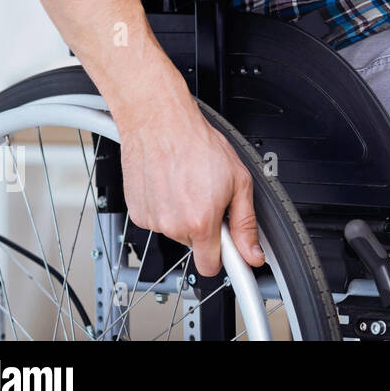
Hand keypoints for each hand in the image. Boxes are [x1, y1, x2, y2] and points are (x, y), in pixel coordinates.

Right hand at [112, 71, 263, 277]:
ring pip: (177, 232)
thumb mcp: (239, 181)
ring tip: (189, 184)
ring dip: (185, 215)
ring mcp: (152, 220)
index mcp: (200, 222)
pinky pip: (159, 220)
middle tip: (210, 197)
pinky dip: (166, 208)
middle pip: (196, 245)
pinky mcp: (137, 213)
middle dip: (206, 227)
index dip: (224, 258)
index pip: (211, 267)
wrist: (159, 123)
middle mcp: (173, 226)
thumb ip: (246, 223)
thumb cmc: (198, 145)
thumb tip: (253, 254)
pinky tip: (171, 185)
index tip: (232, 254)